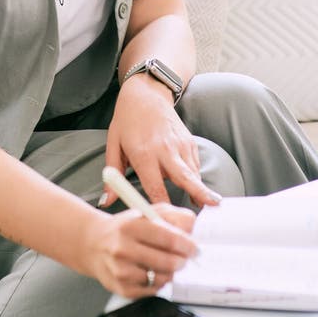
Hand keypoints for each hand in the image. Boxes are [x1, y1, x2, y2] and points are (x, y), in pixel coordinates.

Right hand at [84, 202, 196, 296]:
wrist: (93, 244)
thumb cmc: (123, 228)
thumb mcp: (145, 212)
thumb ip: (171, 215)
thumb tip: (192, 227)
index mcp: (130, 226)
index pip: (168, 238)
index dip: (186, 245)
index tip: (194, 248)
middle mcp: (123, 248)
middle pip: (167, 262)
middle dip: (182, 261)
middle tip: (185, 258)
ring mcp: (121, 271)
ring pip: (162, 278)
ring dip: (170, 272)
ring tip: (167, 264)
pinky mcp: (122, 289)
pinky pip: (153, 290)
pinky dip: (158, 282)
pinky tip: (153, 272)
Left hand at [101, 73, 222, 208]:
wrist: (146, 93)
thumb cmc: (126, 121)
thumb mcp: (113, 145)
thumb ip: (112, 177)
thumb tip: (107, 203)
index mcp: (144, 153)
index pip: (155, 186)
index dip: (162, 206)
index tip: (167, 223)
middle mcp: (165, 149)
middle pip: (185, 177)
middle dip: (198, 194)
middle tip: (211, 209)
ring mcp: (180, 144)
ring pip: (193, 173)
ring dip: (197, 189)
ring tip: (205, 206)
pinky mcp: (190, 141)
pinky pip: (195, 165)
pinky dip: (194, 177)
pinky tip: (192, 185)